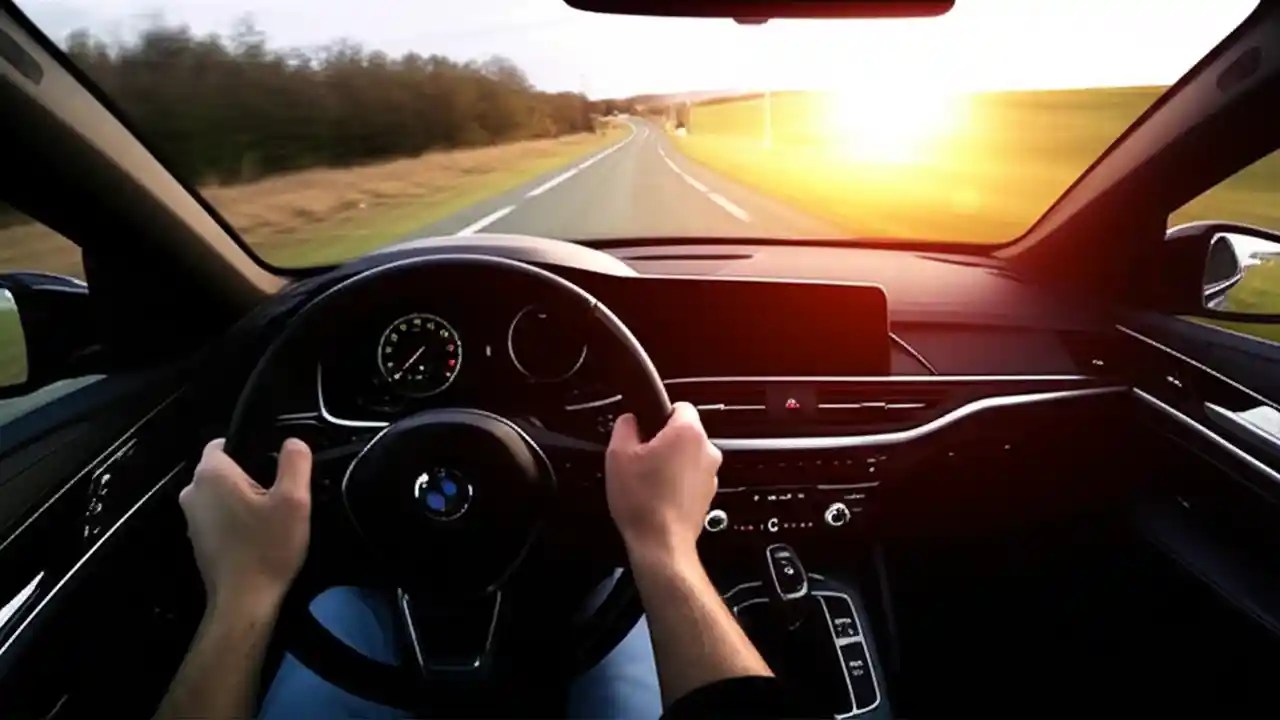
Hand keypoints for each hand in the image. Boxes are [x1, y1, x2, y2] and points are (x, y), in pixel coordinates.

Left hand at [179, 438, 311, 615]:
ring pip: (220, 494)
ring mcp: (191, 519)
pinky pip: (218, 516)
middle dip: (249, 476)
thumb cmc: (267, 547)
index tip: (274, 468)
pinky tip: (256, 537)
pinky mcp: (198, 540)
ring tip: (270, 518)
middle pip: (223, 469)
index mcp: (211, 474)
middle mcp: (192, 492)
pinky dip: (235, 520)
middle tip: (279, 496)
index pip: (223, 442)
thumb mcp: (294, 501)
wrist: (244, 601)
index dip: (250, 448)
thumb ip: (295, 463)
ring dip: (241, 500)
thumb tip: (293, 442)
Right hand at [606, 402, 721, 564]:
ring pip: (688, 455)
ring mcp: (710, 473)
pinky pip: (691, 476)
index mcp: (688, 433)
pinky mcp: (708, 493)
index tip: (644, 427)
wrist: (661, 544)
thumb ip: (624, 427)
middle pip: (684, 431)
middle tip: (640, 456)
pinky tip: (658, 494)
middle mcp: (706, 450)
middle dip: (663, 440)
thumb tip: (629, 420)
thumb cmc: (643, 502)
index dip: (658, 414)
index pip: (679, 405)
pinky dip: (678, 481)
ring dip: (671, 461)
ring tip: (648, 479)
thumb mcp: (618, 455)